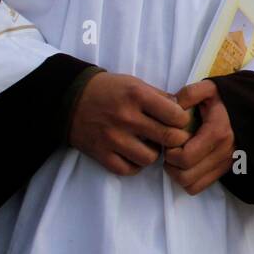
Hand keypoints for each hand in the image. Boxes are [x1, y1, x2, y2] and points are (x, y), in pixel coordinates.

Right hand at [69, 72, 190, 176]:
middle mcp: (126, 118)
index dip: (183, 120)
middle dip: (177, 139)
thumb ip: (160, 97)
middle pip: (168, 138)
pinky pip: (128, 170)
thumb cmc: (109, 90)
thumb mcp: (136, 84)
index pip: (176, 115)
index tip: (180, 121)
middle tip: (173, 136)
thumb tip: (183, 110)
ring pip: (150, 158)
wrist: (70, 99)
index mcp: (137, 96)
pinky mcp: (101, 154)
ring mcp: (112, 138)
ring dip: (155, 153)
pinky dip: (135, 165)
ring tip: (150, 144)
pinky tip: (135, 154)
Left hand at [164, 80, 236, 194]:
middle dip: (171, 165)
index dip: (169, 152)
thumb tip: (171, 107)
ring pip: (192, 186)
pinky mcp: (226, 169)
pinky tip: (189, 163)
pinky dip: (189, 179)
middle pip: (185, 176)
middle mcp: (224, 152)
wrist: (250, 107)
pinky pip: (200, 187)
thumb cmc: (224, 98)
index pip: (184, 158)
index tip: (170, 140)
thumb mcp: (208, 88)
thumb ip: (189, 94)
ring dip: (179, 174)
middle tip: (171, 150)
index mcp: (217, 133)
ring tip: (178, 157)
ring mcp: (226, 163)